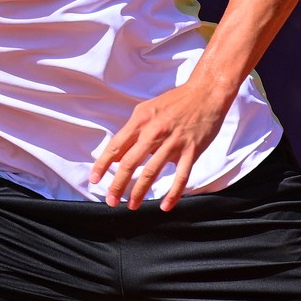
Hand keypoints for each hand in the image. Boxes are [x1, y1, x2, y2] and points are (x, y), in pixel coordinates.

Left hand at [89, 80, 231, 210]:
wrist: (205, 94)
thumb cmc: (173, 102)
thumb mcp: (146, 110)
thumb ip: (132, 131)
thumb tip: (117, 154)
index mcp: (140, 121)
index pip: (115, 147)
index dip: (102, 165)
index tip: (94, 179)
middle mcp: (154, 133)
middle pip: (129, 163)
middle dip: (118, 185)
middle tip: (111, 200)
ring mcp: (173, 143)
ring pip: (151, 172)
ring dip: (140, 192)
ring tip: (132, 205)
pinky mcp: (192, 151)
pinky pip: (181, 177)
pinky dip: (173, 194)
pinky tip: (165, 206)